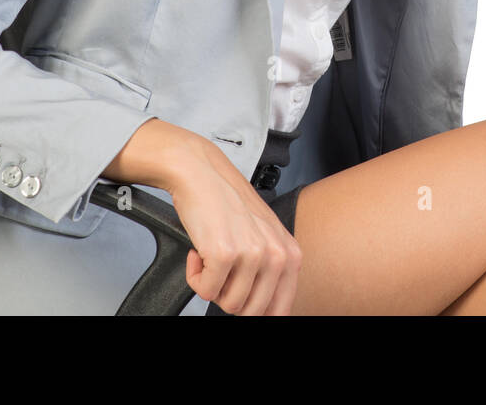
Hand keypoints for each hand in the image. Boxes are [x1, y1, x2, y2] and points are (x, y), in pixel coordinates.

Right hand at [166, 141, 302, 314]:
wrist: (200, 173)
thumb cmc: (227, 203)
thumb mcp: (264, 235)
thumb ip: (273, 272)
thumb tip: (268, 313)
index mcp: (290, 254)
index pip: (281, 310)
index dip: (257, 311)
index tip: (243, 303)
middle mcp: (276, 255)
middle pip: (252, 311)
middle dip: (230, 296)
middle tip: (223, 270)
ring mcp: (252, 254)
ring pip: (229, 304)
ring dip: (212, 285)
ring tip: (212, 257)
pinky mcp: (224, 254)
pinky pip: (204, 291)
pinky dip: (195, 276)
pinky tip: (199, 252)